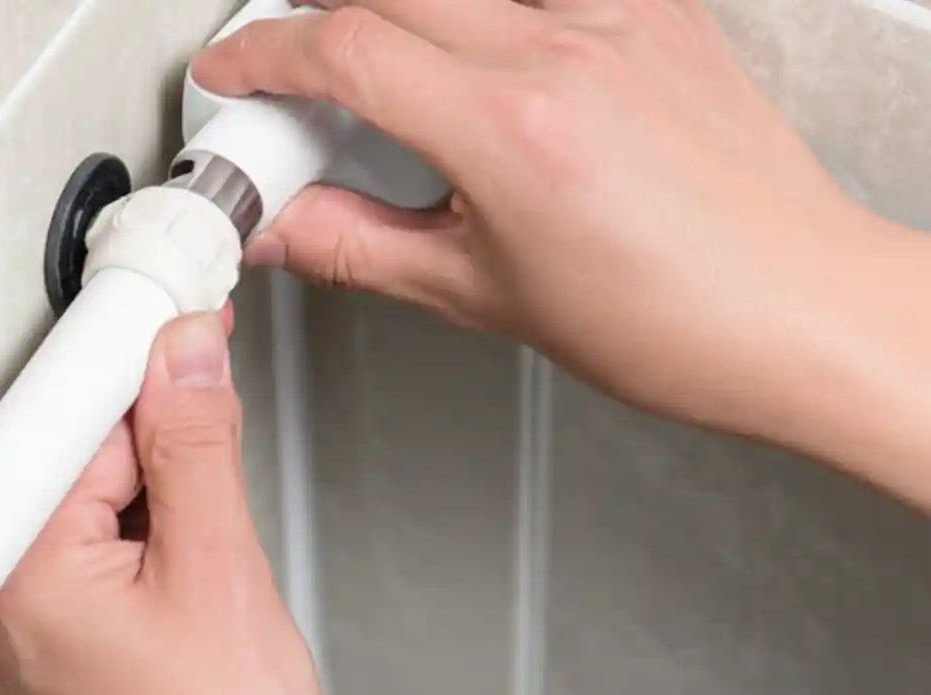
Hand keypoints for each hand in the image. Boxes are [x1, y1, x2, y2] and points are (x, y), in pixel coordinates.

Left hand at [0, 313, 322, 694]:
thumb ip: (199, 448)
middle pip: (69, 454)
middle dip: (145, 420)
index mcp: (25, 578)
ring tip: (209, 513)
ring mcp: (35, 622)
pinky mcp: (68, 634)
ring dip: (152, 473)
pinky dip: (144, 517)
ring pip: (86, 496)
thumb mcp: (222, 575)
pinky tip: (189, 537)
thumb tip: (186, 355)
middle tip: (206, 386)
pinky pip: (94, 543)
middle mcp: (8, 601)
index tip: (163, 305)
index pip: (59, 423)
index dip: (121, 357)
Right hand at [193, 0, 930, 500]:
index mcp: (513, 129)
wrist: (797, 311)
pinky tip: (485, 56)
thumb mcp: (481, 295)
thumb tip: (281, 230)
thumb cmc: (674, 322)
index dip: (264, 55)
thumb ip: (357, 247)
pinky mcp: (659, 12)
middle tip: (298, 91)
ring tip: (392, 80)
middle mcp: (567, 51)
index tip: (238, 72)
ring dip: (398, 13)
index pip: (345, 50)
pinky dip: (486, 8)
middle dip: (316, 32)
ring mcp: (620, 19)